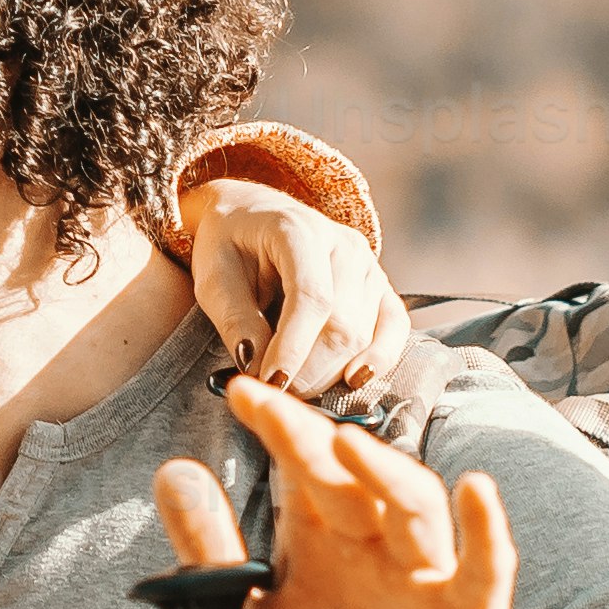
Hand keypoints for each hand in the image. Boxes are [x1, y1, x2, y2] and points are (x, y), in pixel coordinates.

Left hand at [150, 376, 512, 608]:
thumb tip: (171, 470)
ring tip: (350, 448)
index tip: (238, 394)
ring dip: (388, 475)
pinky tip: (478, 492)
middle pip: (355, 480)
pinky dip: (487, 533)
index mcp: (321, 549)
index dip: (278, 429)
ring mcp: (425, 588)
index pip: (302, 472)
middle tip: (279, 414)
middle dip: (318, 443)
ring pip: (418, 510)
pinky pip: (483, 574)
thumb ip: (212, 553)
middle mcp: (375, 556)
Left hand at [185, 181, 415, 403]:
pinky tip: (355, 379)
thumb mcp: (213, 277)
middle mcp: (343, 244)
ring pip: (364, 333)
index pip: (311, 296)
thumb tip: (256, 365)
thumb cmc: (229, 245)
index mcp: (298, 230)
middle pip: (342, 322)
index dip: (294, 346)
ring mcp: (368, 265)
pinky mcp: (379, 285)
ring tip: (295, 385)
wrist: (253, 215)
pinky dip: (379, 358)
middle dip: (309, 369)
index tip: (271, 383)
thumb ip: (235, 319)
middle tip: (276, 393)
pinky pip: (394, 326)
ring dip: (330, 371)